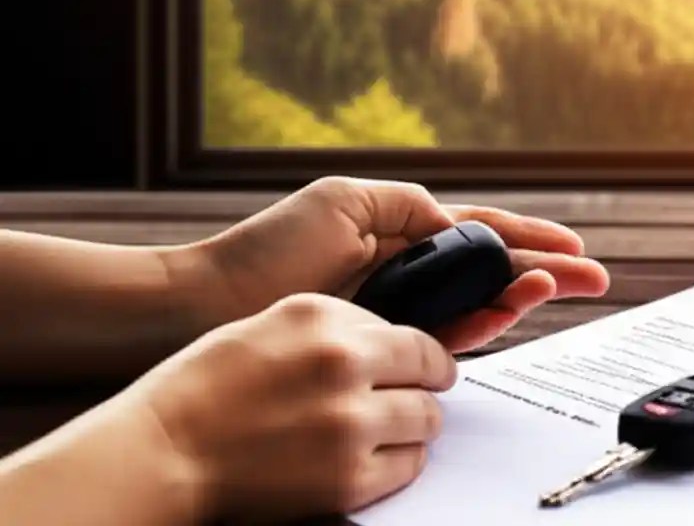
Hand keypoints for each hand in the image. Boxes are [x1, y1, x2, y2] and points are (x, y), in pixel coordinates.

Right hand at [128, 292, 455, 519]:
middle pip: (428, 373)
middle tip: (419, 397)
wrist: (163, 450)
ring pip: (426, 419)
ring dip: (415, 425)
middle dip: (426, 387)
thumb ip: (335, 326)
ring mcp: (350, 423)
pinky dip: (399, 462)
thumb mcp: (270, 325)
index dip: (423, 355)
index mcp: (323, 318)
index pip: (409, 333)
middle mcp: (343, 363)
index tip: (427, 365)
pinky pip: (408, 466)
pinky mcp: (348, 478)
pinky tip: (373, 457)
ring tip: (393, 429)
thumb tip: (387, 341)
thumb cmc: (204, 387)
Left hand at [182, 176, 608, 351]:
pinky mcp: (386, 345)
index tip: (574, 245)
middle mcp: (407, 274)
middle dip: (545, 272)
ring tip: (554, 284)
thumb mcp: (343, 202)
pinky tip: (508, 306)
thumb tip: (454, 220)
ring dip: (521, 295)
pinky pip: (447, 335)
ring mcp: (400, 311)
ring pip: (478, 305)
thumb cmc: (267, 250)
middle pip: (492, 271)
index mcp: (401, 231)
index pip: (479, 232)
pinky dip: (482, 322)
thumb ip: (408, 206)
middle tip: (594, 279)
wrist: (208, 304)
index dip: (530, 237)